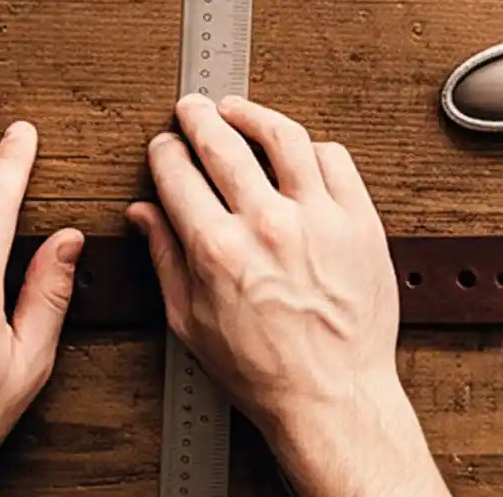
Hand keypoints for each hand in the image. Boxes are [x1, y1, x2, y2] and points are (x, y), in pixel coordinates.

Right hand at [128, 94, 448, 496]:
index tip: (163, 145)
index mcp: (218, 250)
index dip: (164, 151)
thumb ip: (165, 257)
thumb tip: (143, 213)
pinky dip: (311, 146)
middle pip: (224, 142)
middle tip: (192, 108)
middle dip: (199, 117)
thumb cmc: (264, 370)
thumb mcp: (191, 322)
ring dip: (253, 114)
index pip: (178, 173)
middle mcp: (268, 225)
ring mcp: (319, 218)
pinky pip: (336, 160)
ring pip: (284, 136)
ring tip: (238, 110)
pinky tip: (297, 148)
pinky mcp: (360, 221)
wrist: (334, 395)